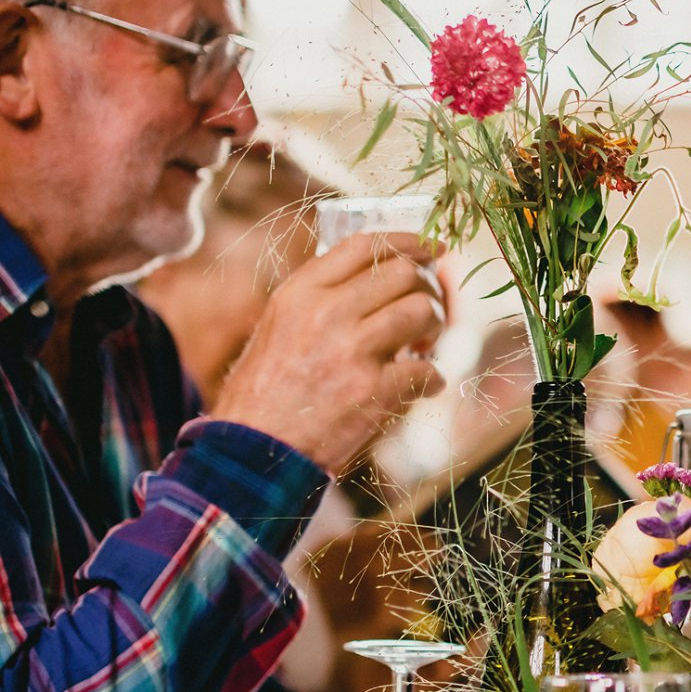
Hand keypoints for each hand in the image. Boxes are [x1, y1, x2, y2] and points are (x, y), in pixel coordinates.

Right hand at [210, 232, 445, 472]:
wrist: (254, 449)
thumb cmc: (265, 392)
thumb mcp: (278, 327)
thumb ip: (320, 299)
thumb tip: (374, 278)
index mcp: (300, 292)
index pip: (365, 246)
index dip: (407, 241)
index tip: (431, 247)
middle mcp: (326, 312)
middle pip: (403, 273)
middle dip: (425, 289)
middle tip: (427, 309)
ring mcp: (352, 350)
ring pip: (421, 311)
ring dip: (434, 326)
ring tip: (423, 344)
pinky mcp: (374, 389)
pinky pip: (428, 369)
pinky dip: (433, 378)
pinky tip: (422, 386)